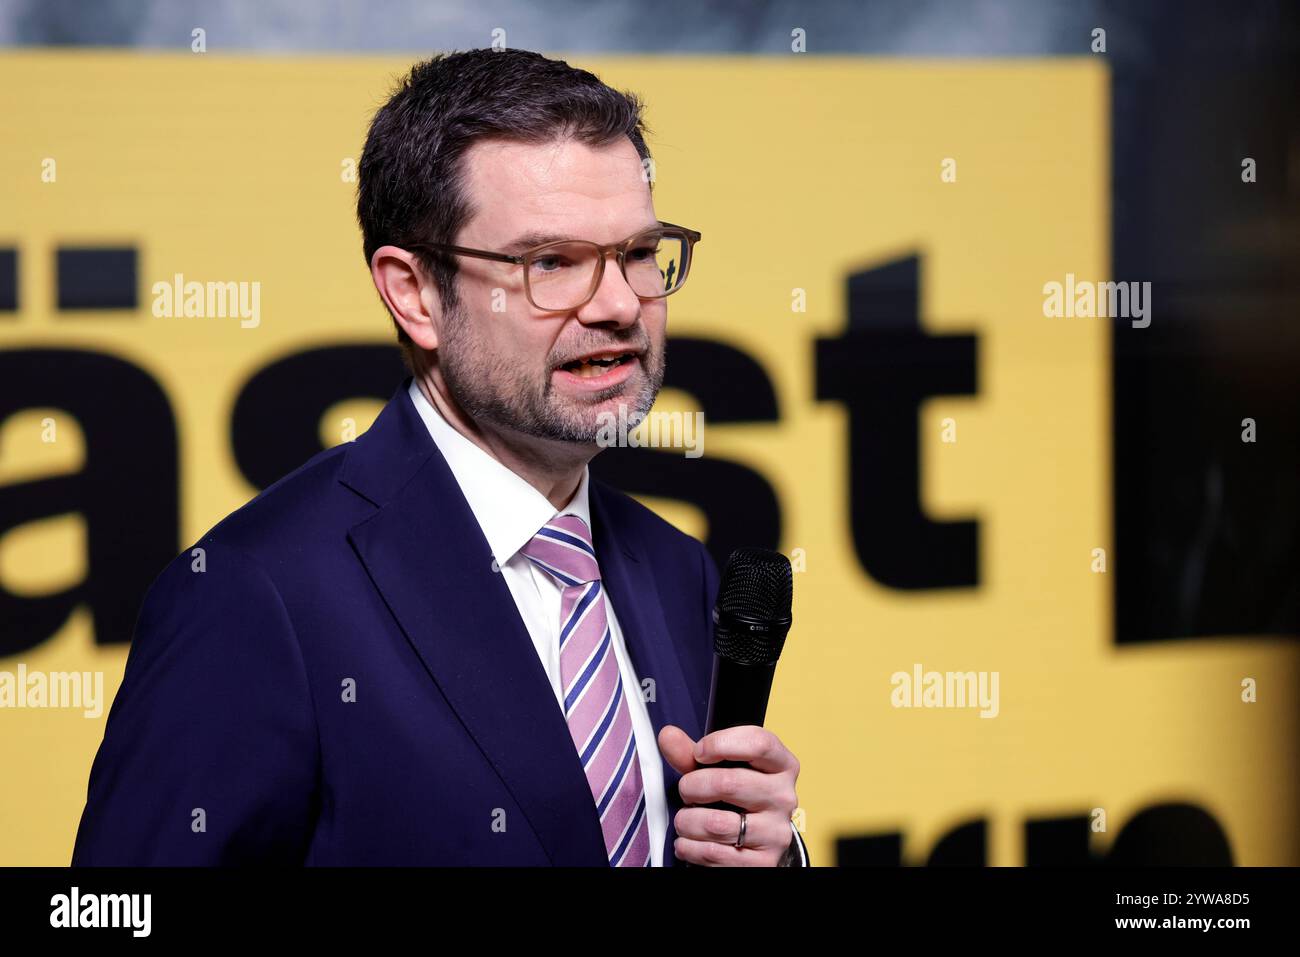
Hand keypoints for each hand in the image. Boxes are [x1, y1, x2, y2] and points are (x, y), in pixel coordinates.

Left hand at [658, 724, 799, 865]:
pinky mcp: (763, 862)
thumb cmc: (737, 796)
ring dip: (687, 821)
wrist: (755, 841)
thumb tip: (668, 735)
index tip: (699, 752)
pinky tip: (690, 841)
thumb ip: (692, 754)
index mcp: (781, 765)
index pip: (758, 743)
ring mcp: (776, 832)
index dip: (721, 744)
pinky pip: (713, 853)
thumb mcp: (719, 770)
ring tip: (686, 819)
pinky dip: (690, 847)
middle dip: (693, 787)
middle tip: (687, 791)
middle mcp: (784, 798)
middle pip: (729, 783)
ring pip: (715, 823)